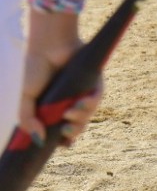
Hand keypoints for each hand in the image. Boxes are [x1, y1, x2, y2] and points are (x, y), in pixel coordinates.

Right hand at [18, 16, 100, 145]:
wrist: (47, 46)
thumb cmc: (34, 69)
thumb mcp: (26, 98)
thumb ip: (28, 120)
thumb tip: (39, 141)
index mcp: (53, 109)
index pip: (62, 130)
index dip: (65, 140)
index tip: (63, 145)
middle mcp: (69, 102)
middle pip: (78, 125)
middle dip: (74, 132)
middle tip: (66, 131)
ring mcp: (82, 92)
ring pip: (88, 114)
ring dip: (81, 118)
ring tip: (69, 114)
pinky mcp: (93, 81)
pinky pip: (97, 97)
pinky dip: (90, 104)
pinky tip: (80, 104)